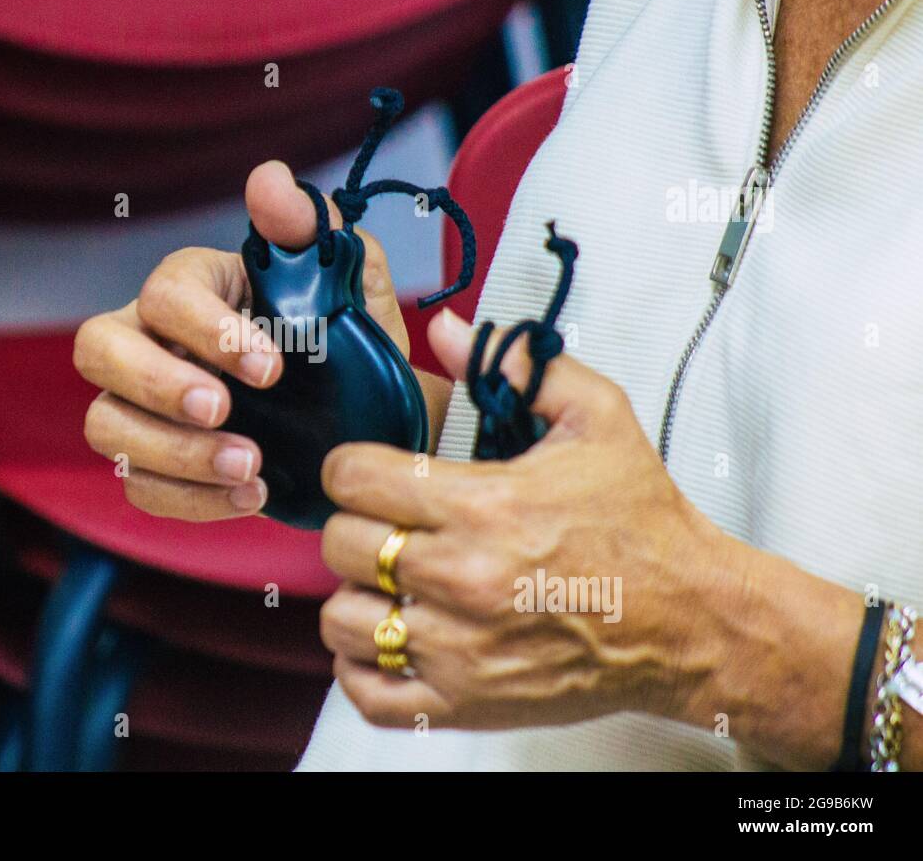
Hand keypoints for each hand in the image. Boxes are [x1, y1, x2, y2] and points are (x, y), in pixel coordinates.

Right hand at [73, 160, 413, 520]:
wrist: (368, 423)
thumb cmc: (350, 345)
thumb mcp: (353, 286)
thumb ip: (314, 232)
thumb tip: (271, 181)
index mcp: (196, 286)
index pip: (165, 292)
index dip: (208, 330)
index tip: (272, 368)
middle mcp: (152, 340)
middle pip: (97, 348)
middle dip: (157, 383)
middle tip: (223, 411)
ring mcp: (143, 406)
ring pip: (105, 423)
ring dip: (175, 451)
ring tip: (252, 468)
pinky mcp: (154, 464)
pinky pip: (136, 484)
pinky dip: (189, 498)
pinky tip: (251, 496)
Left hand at [318, 308, 746, 731]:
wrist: (691, 621)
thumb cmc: (641, 522)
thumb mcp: (596, 418)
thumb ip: (520, 367)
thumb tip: (444, 328)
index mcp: (483, 505)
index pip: (352, 478)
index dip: (353, 468)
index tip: (373, 474)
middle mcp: (461, 578)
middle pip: (341, 545)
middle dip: (357, 527)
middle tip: (390, 526)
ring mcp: (458, 648)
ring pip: (343, 620)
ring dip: (359, 598)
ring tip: (394, 585)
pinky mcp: (464, 702)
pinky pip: (368, 694)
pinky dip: (363, 667)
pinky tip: (391, 639)